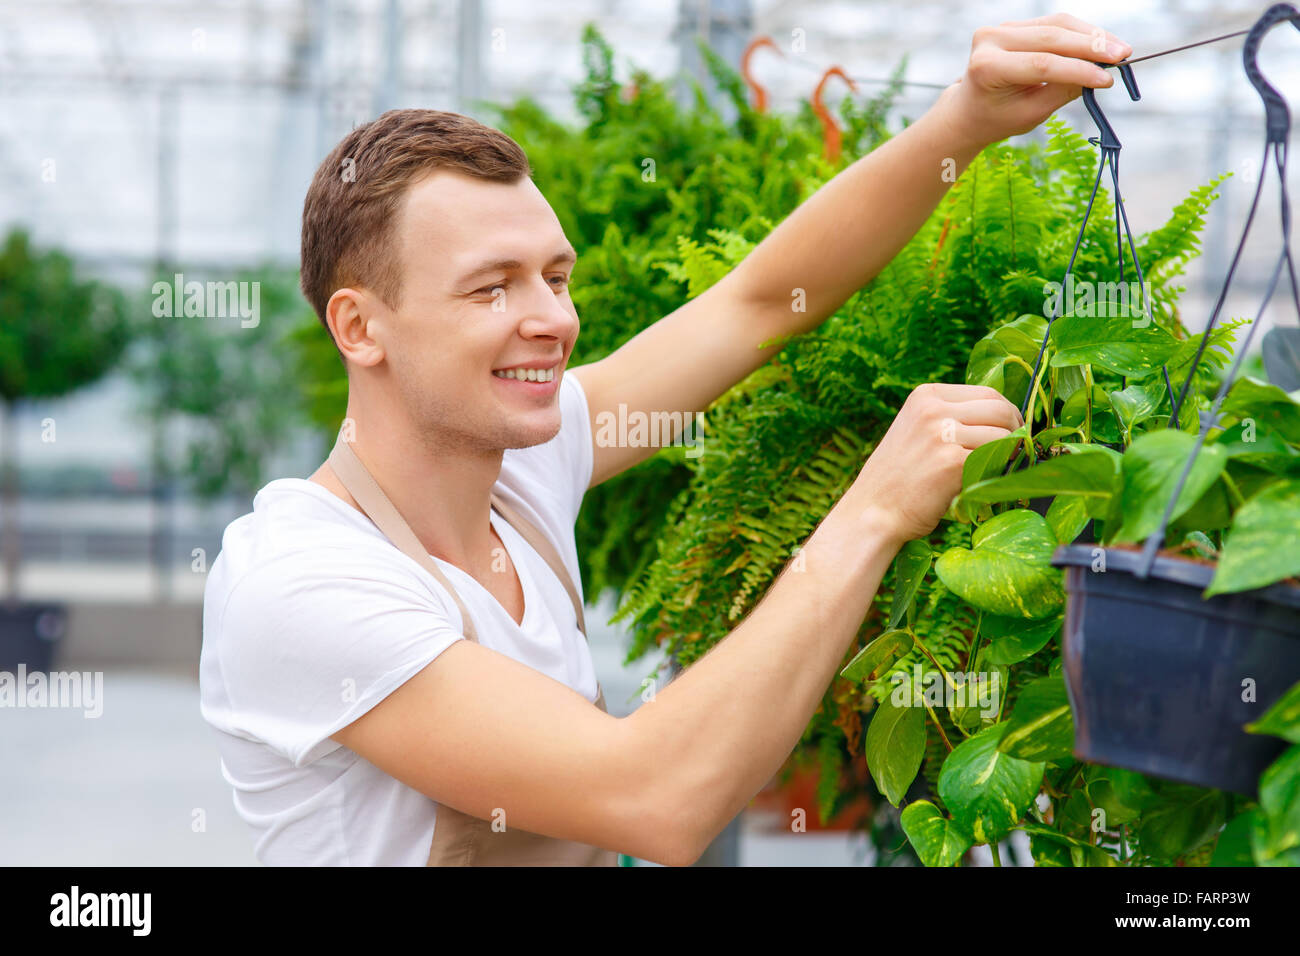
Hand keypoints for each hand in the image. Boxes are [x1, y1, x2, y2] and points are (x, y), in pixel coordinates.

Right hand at [848, 383, 1023, 545]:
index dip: (1007, 414)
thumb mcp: (918, 431)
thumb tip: (1005, 420)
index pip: (988, 393)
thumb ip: (952, 419)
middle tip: (1014, 453)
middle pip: (1000, 408)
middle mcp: (933, 409)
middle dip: (1015, 431)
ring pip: (1004, 435)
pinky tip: (985, 483)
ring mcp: (942, 434)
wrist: (872, 512)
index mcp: (926, 396)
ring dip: (1008, 456)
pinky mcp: (951, 462)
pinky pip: (996, 459)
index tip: (1009, 433)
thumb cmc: (898, 478)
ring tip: (994, 472)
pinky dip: (998, 473)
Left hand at [933, 12, 1132, 150]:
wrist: (970, 108)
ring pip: (1057, 25)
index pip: (1041, 64)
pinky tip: (1104, 43)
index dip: (1078, 70)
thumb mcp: (1030, 113)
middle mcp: (990, 40)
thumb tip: (1101, 73)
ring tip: (1121, 50)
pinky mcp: (1015, 24)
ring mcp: (1001, 28)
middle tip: (1124, 56)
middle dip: (1091, 46)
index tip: (1109, 79)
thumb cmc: (998, 117)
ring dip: (1092, 35)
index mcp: (986, 67)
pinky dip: (1081, 32)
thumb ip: (1062, 91)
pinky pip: (1054, 23)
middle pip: (1050, 38)